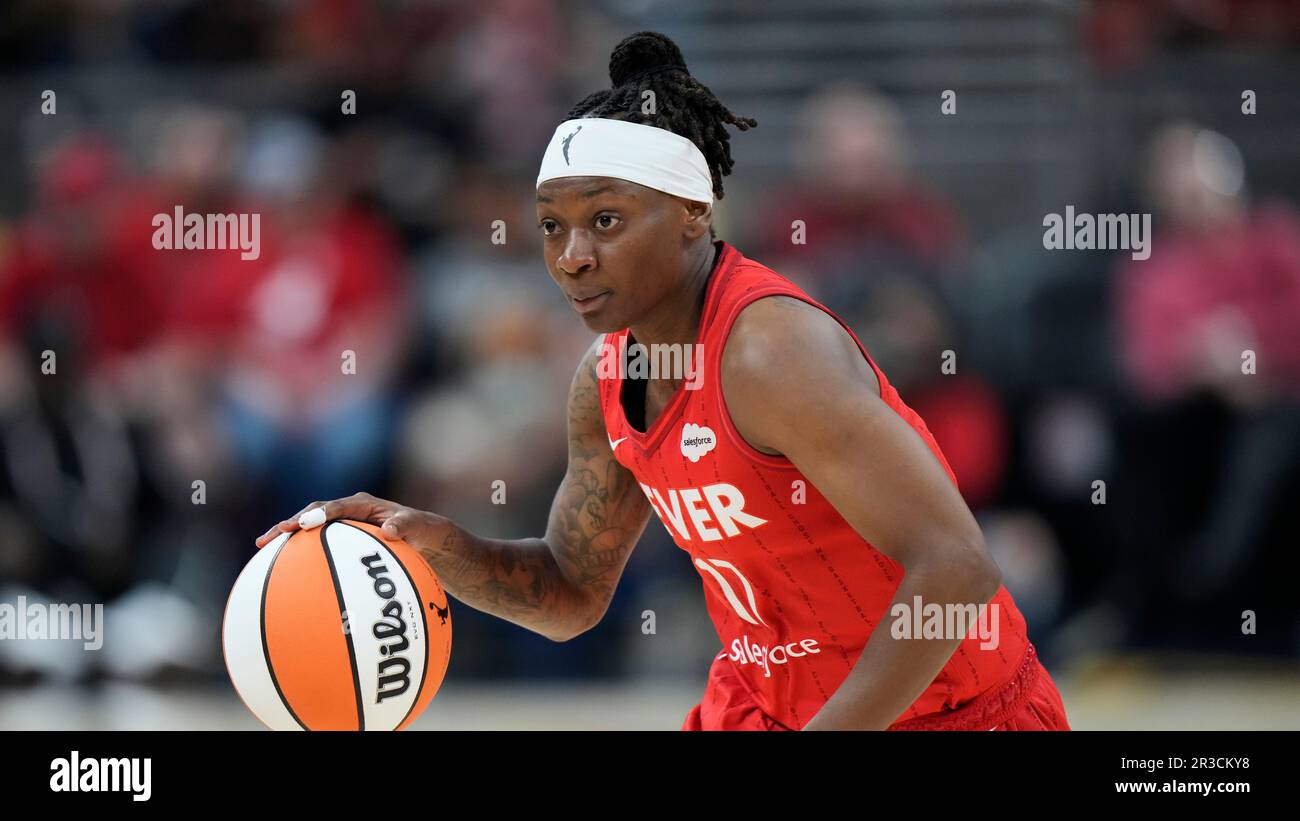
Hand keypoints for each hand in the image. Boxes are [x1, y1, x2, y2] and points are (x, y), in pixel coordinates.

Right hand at [253, 491, 449, 551]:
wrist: (422, 534)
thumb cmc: (421, 530)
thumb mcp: (419, 528)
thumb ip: (405, 527)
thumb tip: (389, 531)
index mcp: (364, 504)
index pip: (338, 506)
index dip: (321, 514)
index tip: (305, 524)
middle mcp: (349, 509)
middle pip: (314, 512)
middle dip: (292, 522)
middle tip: (272, 536)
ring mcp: (342, 523)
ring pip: (309, 524)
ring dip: (287, 533)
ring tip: (262, 546)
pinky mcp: (339, 536)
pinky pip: (315, 541)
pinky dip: (298, 550)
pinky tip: (280, 568)